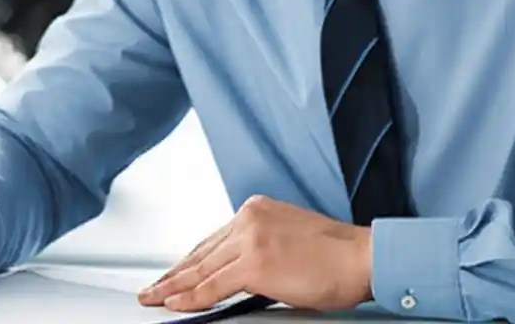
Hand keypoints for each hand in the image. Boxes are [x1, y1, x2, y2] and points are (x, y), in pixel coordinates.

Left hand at [138, 195, 372, 312]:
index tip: (173, 273)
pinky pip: (212, 286)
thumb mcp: (289, 238)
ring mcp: (250, 240)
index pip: (212, 241)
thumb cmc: (337, 254)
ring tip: (154, 298)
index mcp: (255, 210)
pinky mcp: (255, 264)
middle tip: (152, 289)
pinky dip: (191, 298)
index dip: (189, 261)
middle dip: (174, 275)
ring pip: (201, 270)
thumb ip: (260, 247)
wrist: (363, 257)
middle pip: (201, 254)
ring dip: (174, 287)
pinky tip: (175, 304)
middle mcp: (248, 219)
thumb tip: (236, 272)